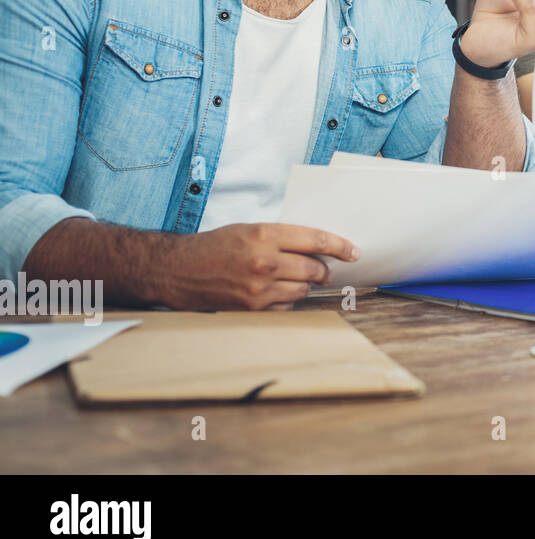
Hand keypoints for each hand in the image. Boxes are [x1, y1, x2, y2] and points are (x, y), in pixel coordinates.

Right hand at [153, 223, 359, 310]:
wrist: (176, 269)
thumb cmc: (214, 246)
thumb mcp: (248, 229)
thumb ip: (280, 238)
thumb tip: (316, 248)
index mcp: (264, 235)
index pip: (315, 240)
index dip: (339, 246)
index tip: (353, 252)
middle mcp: (264, 261)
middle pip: (314, 268)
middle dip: (323, 270)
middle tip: (323, 270)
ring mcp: (259, 288)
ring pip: (302, 290)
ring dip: (304, 286)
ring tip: (293, 280)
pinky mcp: (252, 309)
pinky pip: (285, 307)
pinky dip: (286, 302)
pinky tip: (275, 293)